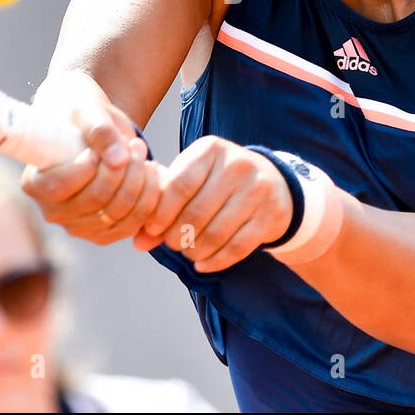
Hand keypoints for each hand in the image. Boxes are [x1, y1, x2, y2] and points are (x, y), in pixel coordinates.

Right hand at [21, 71, 160, 245]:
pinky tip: (150, 171)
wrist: (96, 127)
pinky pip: (134, 225)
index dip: (86, 168)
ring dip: (141, 182)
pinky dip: (150, 198)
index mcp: (35, 183)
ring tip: (142, 152)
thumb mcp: (87, 110)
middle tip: (136, 144)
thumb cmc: (82, 114)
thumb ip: (100, 130)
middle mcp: (53, 211)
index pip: (59, 186)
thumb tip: (118, 159)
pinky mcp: (106, 233)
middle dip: (124, 170)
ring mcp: (80, 226)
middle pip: (96, 200)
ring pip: (119, 214)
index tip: (99, 147)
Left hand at [131, 135, 292, 272]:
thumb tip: (139, 242)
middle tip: (172, 243)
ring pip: (215, 234)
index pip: (178, 186)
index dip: (161, 213)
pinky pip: (237, 248)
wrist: (274, 183)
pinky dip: (215, 261)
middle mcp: (237, 165)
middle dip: (177, 235)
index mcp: (211, 149)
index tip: (153, 228)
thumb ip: (163, 206)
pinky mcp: (270, 215)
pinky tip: (203, 264)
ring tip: (188, 252)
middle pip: (196, 213)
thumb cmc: (219, 181)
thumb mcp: (192, 180)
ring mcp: (258, 190)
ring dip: (195, 251)